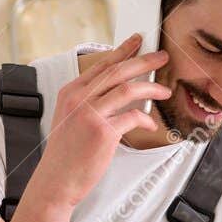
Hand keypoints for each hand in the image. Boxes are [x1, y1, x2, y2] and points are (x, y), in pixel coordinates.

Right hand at [29, 35, 169, 208]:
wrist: (57, 180)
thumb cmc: (65, 154)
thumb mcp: (70, 118)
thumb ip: (89, 102)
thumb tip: (119, 93)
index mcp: (71, 91)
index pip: (102, 64)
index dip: (123, 50)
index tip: (137, 42)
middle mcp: (79, 98)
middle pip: (118, 70)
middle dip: (144, 61)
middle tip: (162, 57)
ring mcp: (91, 113)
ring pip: (129, 89)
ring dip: (151, 89)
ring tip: (164, 91)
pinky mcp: (104, 131)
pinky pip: (133, 117)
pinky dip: (146, 119)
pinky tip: (151, 124)